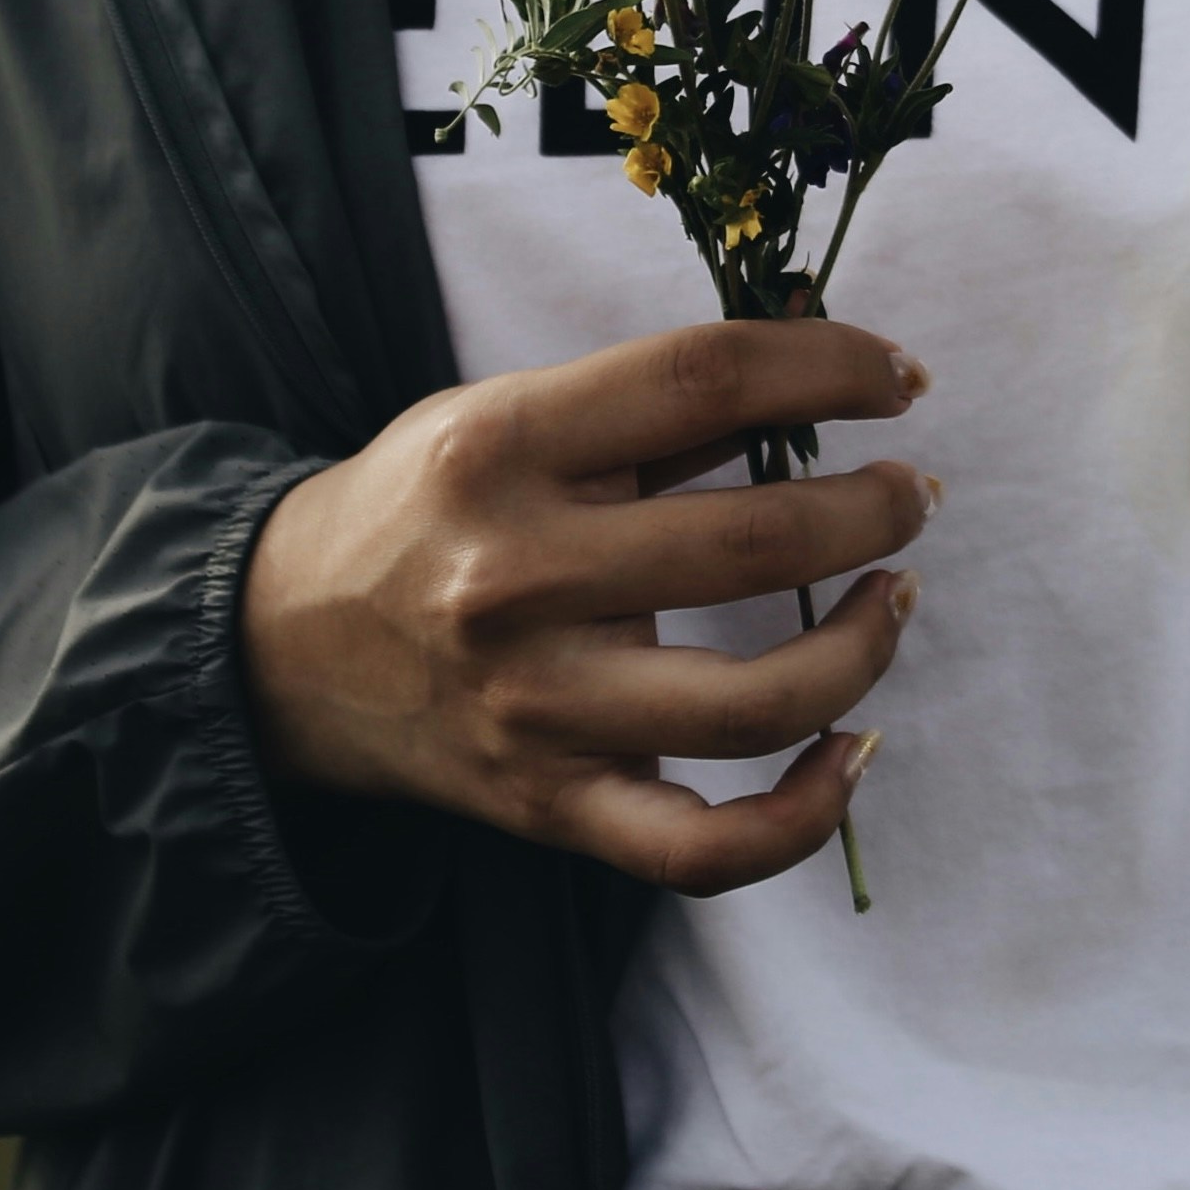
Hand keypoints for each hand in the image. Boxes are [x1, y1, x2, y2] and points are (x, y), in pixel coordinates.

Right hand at [242, 317, 932, 893]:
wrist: (278, 648)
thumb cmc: (423, 512)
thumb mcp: (506, 415)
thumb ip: (654, 397)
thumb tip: (821, 339)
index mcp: (503, 446)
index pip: (706, 378)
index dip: (833, 368)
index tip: (899, 379)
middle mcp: (515, 578)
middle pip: (754, 541)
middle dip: (874, 510)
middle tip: (910, 494)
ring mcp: (535, 708)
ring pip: (755, 704)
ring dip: (865, 645)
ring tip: (896, 593)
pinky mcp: (548, 806)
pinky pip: (701, 849)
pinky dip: (803, 816)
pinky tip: (852, 749)